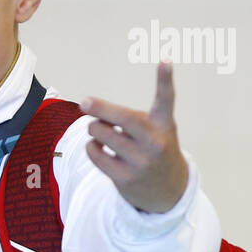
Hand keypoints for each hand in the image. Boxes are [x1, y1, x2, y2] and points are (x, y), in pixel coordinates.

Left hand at [79, 61, 188, 212]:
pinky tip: (98, 148)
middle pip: (122, 117)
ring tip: (99, 132)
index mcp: (163, 124)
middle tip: (84, 103)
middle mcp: (155, 141)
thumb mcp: (154, 130)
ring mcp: (141, 161)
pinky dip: (91, 147)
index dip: (165, 79)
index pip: (166, 98)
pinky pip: (94, 153)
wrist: (167, 190)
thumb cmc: (154, 149)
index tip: (166, 60)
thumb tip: (93, 112)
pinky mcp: (125, 177)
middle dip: (99, 108)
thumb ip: (128, 118)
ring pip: (101, 133)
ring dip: (94, 129)